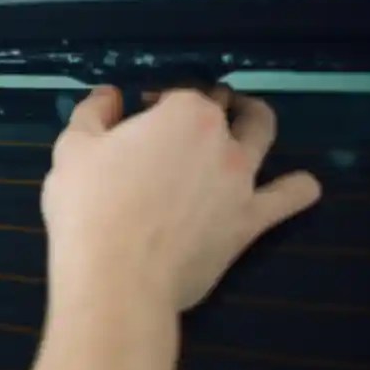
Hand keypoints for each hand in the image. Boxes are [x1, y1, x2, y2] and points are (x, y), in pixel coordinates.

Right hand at [42, 86, 321, 311]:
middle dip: (206, 102)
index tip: (137, 112)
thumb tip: (110, 97)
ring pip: (264, 135)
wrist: (118, 277)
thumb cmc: (89, 207)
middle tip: (185, 117)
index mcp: (182, 114)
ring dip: (254, 121)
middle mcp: (221, 139)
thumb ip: (95, 114)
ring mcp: (242, 181)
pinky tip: (295, 186)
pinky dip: (297, 187)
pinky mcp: (251, 221)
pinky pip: (291, 197)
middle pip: (223, 107)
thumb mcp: (73, 149)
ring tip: (244, 123)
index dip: (156, 99)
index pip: (177, 91)